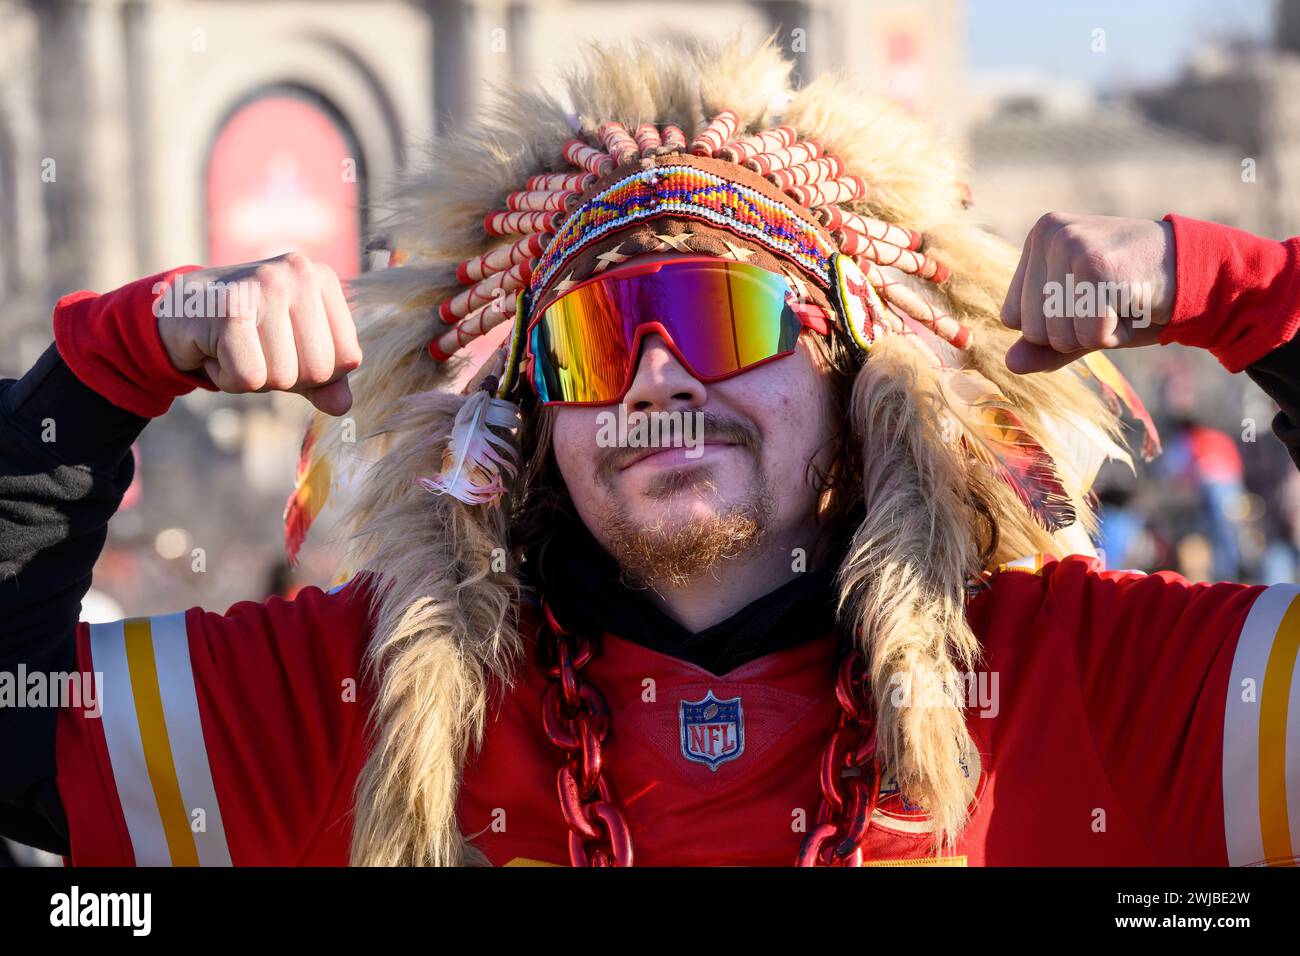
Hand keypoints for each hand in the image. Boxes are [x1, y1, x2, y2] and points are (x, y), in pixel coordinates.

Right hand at [155, 253, 361, 414]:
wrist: (179, 311)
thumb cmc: (248, 333)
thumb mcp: (296, 354)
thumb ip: (327, 380)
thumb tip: (343, 405)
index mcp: (323, 280)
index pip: (350, 358)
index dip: (318, 374)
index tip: (287, 351)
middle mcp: (299, 273)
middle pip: (319, 371)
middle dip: (286, 378)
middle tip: (257, 351)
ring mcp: (265, 284)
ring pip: (283, 376)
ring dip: (254, 379)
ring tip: (236, 348)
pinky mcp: (230, 307)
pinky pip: (249, 378)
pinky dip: (228, 379)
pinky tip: (216, 351)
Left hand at [1000, 212, 1175, 372]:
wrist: (1203, 273)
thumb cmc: (1136, 296)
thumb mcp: (1081, 321)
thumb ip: (1043, 345)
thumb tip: (1010, 364)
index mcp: (1040, 238)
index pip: (1013, 317)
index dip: (1056, 326)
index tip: (1092, 298)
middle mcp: (1051, 235)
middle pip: (1033, 329)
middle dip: (1077, 332)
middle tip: (1112, 299)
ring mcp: (1073, 247)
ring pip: (1059, 335)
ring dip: (1099, 333)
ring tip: (1123, 300)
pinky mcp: (1099, 267)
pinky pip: (1091, 335)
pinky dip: (1118, 333)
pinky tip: (1136, 303)